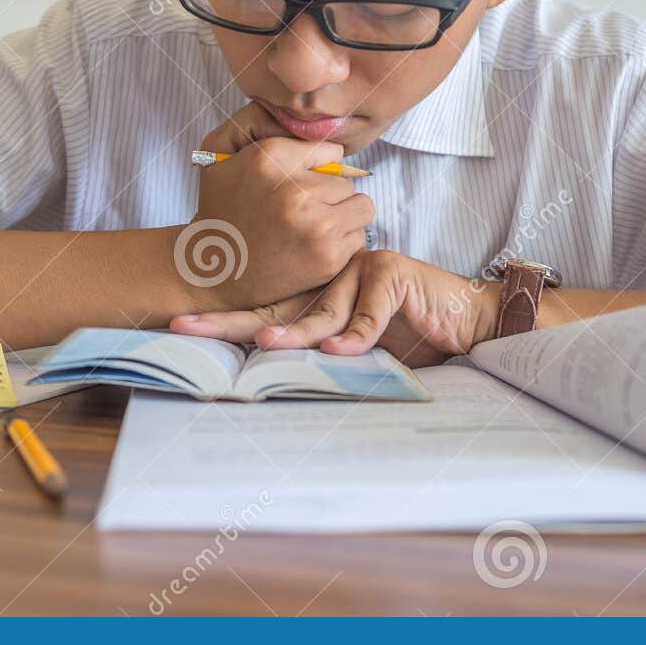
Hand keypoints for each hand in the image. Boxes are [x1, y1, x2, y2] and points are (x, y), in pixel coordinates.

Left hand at [171, 249, 496, 368]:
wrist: (467, 323)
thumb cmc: (411, 339)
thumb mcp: (356, 354)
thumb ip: (319, 355)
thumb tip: (260, 376)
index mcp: (317, 293)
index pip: (264, 309)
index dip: (223, 320)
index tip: (179, 328)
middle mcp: (331, 276)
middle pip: (276, 304)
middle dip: (230, 321)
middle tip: (187, 327)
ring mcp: (360, 268)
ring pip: (320, 310)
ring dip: (296, 334)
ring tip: (268, 346)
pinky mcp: (391, 272)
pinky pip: (366, 312)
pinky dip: (356, 337)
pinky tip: (342, 352)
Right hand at [182, 102, 373, 309]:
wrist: (214, 271)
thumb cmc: (221, 209)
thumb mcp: (220, 152)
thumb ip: (256, 120)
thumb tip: (307, 122)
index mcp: (270, 158)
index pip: (331, 151)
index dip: (318, 168)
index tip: (300, 182)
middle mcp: (296, 191)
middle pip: (347, 180)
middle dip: (329, 193)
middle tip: (302, 210)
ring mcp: (316, 226)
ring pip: (360, 206)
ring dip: (342, 216)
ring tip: (312, 227)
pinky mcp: (328, 257)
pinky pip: (359, 237)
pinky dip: (342, 243)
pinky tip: (313, 247)